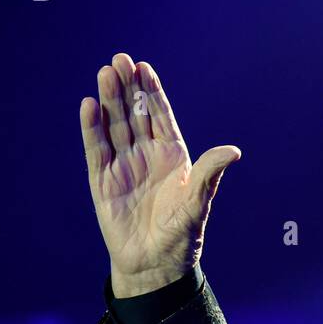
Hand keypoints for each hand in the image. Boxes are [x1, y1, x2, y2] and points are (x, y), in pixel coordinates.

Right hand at [79, 53, 241, 297]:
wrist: (155, 264)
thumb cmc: (181, 234)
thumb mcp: (198, 202)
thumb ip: (210, 174)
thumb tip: (233, 151)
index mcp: (171, 156)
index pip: (160, 116)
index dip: (152, 92)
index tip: (145, 67)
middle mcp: (146, 156)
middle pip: (134, 114)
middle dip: (128, 88)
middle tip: (120, 59)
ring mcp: (123, 166)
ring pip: (114, 126)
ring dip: (109, 101)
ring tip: (105, 73)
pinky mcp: (103, 182)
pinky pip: (96, 150)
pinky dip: (92, 129)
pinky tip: (89, 106)